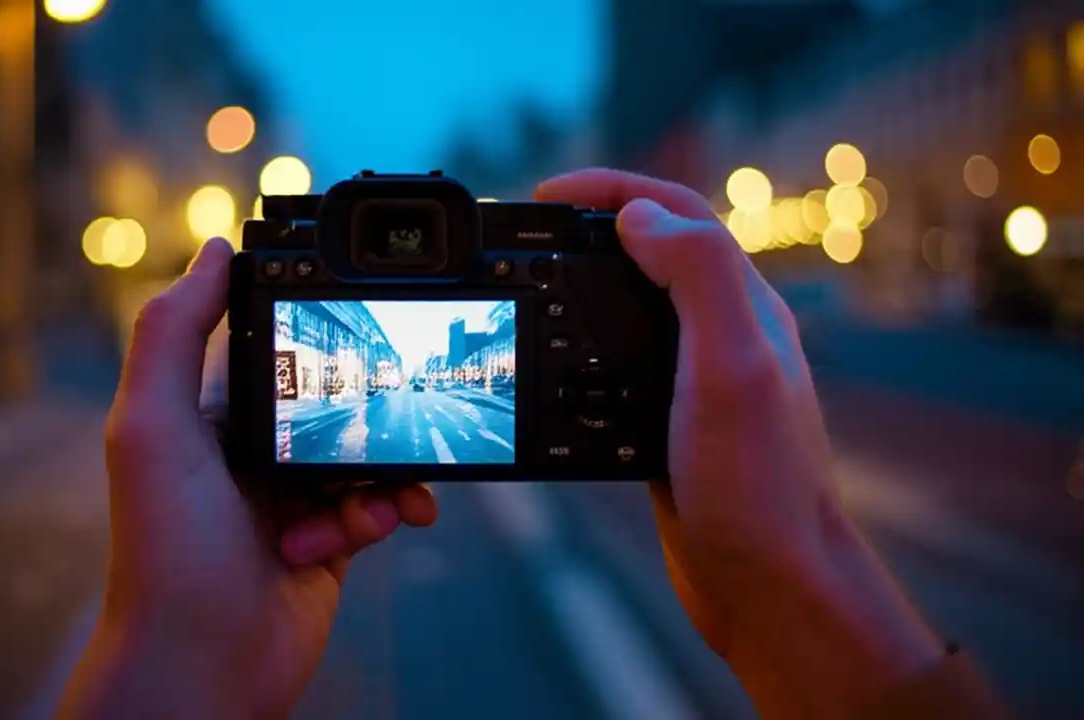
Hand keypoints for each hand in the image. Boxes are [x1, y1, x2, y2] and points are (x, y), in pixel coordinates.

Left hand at [59, 238, 437, 719]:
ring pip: (368, 449)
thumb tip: (216, 248)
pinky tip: (383, 526)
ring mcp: (292, 495)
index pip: (272, 345)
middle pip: (334, 395)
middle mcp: (250, 449)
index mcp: (206, 413)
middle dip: (372, 405)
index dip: (314, 328)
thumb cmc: (165, 552)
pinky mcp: (329, 539)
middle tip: (399, 406)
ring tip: (379, 498)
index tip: (360, 319)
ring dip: (387, 467)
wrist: (202, 666)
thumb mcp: (153, 427)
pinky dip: (390, 509)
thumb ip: (173, 332)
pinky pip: (379, 502)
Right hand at [537, 169, 945, 717]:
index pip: (679, 212)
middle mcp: (724, 333)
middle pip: (655, 248)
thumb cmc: (760, 484)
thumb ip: (697, 276)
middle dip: (592, 223)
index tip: (546, 193)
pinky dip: (583, 342)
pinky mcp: (671, 423)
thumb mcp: (730, 366)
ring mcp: (696, 380)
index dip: (611, 187)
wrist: (770, 584)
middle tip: (531, 230)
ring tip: (535, 281)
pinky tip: (555, 366)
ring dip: (585, 278)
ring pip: (635, 305)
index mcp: (742, 306)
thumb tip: (639, 214)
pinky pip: (621, 362)